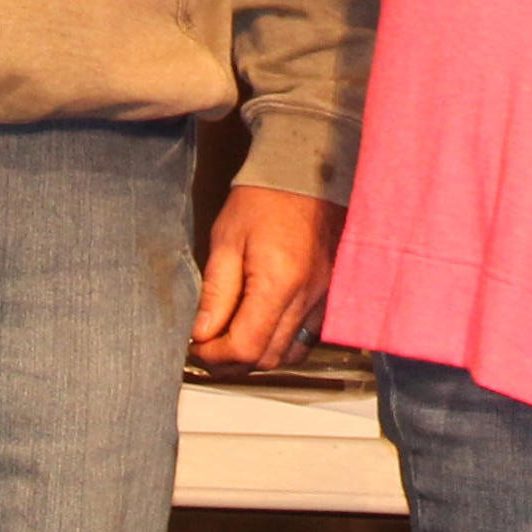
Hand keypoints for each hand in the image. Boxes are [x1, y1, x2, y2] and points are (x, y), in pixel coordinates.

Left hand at [191, 183, 344, 371]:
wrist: (308, 172)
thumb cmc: (266, 198)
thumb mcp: (226, 240)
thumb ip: (216, 293)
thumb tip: (201, 334)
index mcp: (280, 282)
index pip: (246, 347)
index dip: (215, 355)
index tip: (198, 344)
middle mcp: (309, 295)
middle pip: (269, 358)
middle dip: (233, 359)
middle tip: (211, 343)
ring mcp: (327, 295)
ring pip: (291, 353)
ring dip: (261, 353)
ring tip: (237, 336)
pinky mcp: (334, 291)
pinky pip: (310, 335)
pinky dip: (285, 341)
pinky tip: (267, 324)